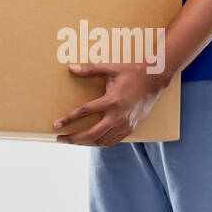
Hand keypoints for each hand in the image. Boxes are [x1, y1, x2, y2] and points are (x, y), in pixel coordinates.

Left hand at [53, 62, 168, 147]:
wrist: (154, 81)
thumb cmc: (132, 72)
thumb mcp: (111, 68)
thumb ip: (90, 69)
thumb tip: (71, 68)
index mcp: (111, 100)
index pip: (84, 113)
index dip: (68, 119)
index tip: (56, 125)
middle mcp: (118, 116)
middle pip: (91, 134)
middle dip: (73, 138)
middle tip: (60, 138)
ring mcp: (125, 124)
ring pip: (101, 141)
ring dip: (84, 143)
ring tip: (72, 141)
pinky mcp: (130, 129)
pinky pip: (111, 141)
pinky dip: (98, 143)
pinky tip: (90, 141)